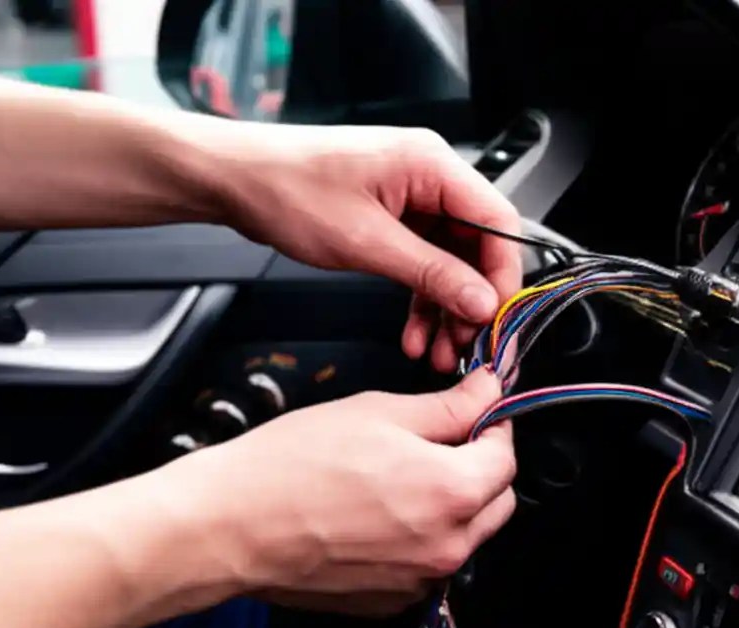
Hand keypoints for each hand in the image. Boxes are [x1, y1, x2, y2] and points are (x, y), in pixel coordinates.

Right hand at [157, 370, 515, 615]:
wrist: (231, 525)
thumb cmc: (292, 466)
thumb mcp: (378, 412)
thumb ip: (448, 407)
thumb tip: (489, 391)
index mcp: (451, 492)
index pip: (506, 456)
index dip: (492, 426)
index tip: (473, 412)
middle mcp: (446, 546)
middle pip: (496, 501)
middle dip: (479, 467)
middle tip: (436, 441)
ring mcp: (419, 580)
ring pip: (466, 535)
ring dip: (452, 506)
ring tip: (396, 478)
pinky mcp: (392, 601)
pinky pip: (428, 564)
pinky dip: (420, 539)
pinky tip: (376, 514)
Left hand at [186, 122, 522, 371]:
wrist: (235, 180)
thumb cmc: (287, 189)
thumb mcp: (366, 242)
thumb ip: (430, 273)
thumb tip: (479, 301)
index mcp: (431, 164)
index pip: (497, 221)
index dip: (502, 274)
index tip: (496, 318)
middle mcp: (427, 176)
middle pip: (476, 246)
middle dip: (470, 301)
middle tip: (465, 345)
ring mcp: (409, 197)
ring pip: (449, 261)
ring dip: (445, 308)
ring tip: (437, 352)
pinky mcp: (391, 216)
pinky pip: (422, 262)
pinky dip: (420, 298)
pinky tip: (415, 334)